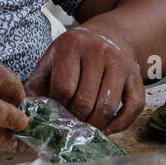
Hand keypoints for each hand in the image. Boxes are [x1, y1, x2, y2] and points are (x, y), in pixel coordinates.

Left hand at [25, 26, 144, 131]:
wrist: (105, 36)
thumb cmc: (72, 54)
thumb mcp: (50, 60)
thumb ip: (36, 84)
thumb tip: (29, 111)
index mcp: (72, 45)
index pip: (63, 88)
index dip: (58, 107)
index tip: (56, 112)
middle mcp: (99, 51)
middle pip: (85, 100)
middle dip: (76, 119)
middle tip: (70, 124)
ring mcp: (120, 63)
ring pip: (108, 106)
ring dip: (95, 124)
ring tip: (86, 127)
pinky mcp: (136, 75)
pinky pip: (134, 107)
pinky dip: (120, 124)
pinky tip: (107, 128)